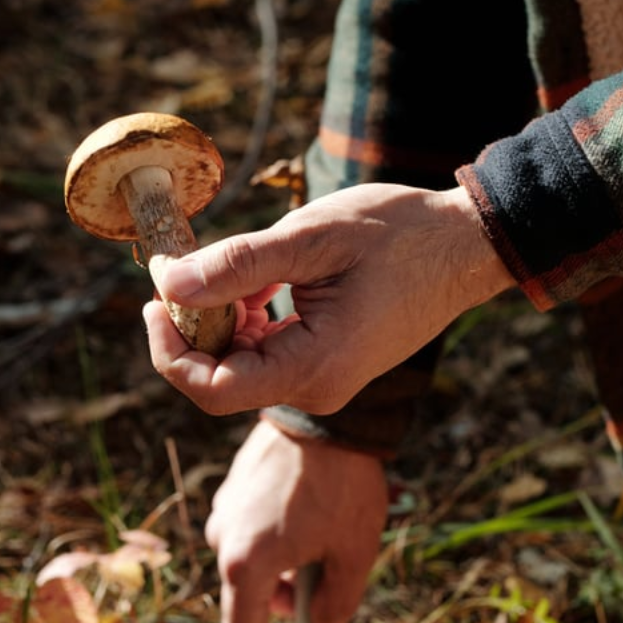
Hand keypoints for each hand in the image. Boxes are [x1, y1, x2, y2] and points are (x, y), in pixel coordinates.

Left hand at [145, 183, 513, 414]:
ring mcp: (323, 381)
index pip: (212, 389)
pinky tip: (257, 282)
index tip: (156, 298)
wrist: (466, 246)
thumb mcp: (311, 238)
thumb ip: (237, 265)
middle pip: (220, 381)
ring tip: (230, 266)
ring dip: (219, 321)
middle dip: (191, 330)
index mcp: (315, 367)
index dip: (170, 351)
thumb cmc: (399, 234)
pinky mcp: (326, 365)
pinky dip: (246, 321)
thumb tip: (168, 283)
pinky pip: (266, 355)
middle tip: (181, 269)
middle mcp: (317, 388)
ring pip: (240, 367)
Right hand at [205, 418, 388, 622]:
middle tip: (322, 598)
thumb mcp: (354, 554)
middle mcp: (223, 540)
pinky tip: (309, 523)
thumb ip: (336, 604)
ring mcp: (224, 511)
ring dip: (279, 573)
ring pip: (247, 562)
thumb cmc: (342, 487)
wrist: (324, 417)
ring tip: (323, 552)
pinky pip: (247, 531)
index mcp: (246, 565)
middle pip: (246, 596)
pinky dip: (272, 543)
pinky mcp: (232, 489)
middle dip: (282, 608)